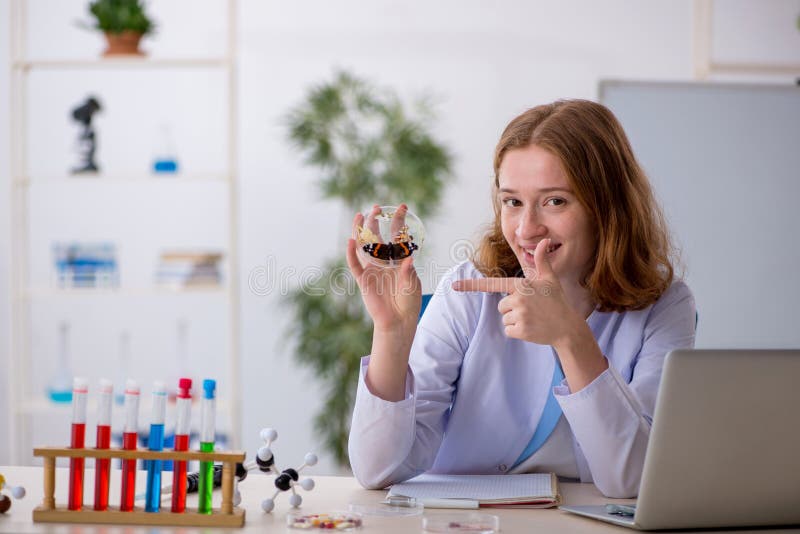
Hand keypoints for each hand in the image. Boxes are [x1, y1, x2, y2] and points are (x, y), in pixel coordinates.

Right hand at [347, 204, 421, 332]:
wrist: (398, 321)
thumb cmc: (408, 302)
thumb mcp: (411, 285)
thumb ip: (408, 273)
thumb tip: (408, 258)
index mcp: (398, 260)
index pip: (397, 236)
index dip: (399, 221)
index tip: (403, 207)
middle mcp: (383, 262)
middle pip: (377, 237)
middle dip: (376, 221)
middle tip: (376, 207)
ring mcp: (372, 269)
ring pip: (363, 246)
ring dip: (361, 231)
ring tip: (359, 215)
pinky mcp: (363, 280)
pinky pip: (355, 264)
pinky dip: (352, 253)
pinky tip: (351, 241)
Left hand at [452, 239, 578, 345]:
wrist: (568, 327)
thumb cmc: (557, 301)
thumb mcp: (549, 279)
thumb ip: (542, 260)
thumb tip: (544, 240)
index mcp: (522, 285)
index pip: (492, 283)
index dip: (471, 285)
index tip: (454, 286)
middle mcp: (519, 298)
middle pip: (500, 306)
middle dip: (512, 309)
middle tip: (531, 309)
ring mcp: (520, 315)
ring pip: (504, 318)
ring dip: (515, 320)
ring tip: (533, 318)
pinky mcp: (520, 330)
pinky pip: (508, 330)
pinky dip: (517, 332)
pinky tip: (531, 328)